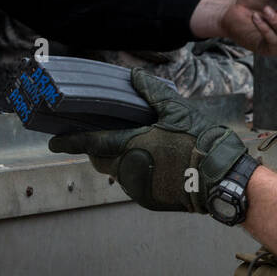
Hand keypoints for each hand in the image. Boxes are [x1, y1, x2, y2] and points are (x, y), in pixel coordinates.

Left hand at [47, 69, 248, 212]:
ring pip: (118, 172)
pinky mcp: (150, 200)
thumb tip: (133, 76)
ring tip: (141, 148)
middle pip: (102, 160)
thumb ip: (151, 93)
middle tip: (107, 138)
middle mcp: (129, 169)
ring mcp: (139, 187)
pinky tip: (156, 164)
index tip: (54, 142)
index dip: (71, 141)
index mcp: (131, 145)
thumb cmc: (200, 142)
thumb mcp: (177, 110)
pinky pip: (135, 184)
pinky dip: (137, 173)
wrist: (222, 178)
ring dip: (121, 161)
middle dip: (99, 150)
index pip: (92, 143)